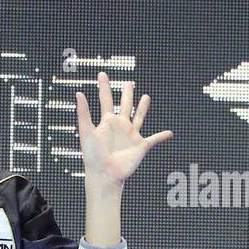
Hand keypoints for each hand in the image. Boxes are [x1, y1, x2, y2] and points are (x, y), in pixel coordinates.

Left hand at [75, 71, 171, 187]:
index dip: (104, 86)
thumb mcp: (86, 131)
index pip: (106, 99)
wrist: (104, 174)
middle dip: (127, 93)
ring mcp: (131, 136)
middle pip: (125, 105)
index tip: (102, 74)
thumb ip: (83, 113)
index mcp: (106, 122)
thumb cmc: (92, 156)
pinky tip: (169, 133)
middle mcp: (119, 126)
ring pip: (139, 117)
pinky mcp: (141, 146)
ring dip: (143, 107)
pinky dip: (162, 136)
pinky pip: (154, 140)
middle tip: (129, 83)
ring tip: (146, 97)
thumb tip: (79, 93)